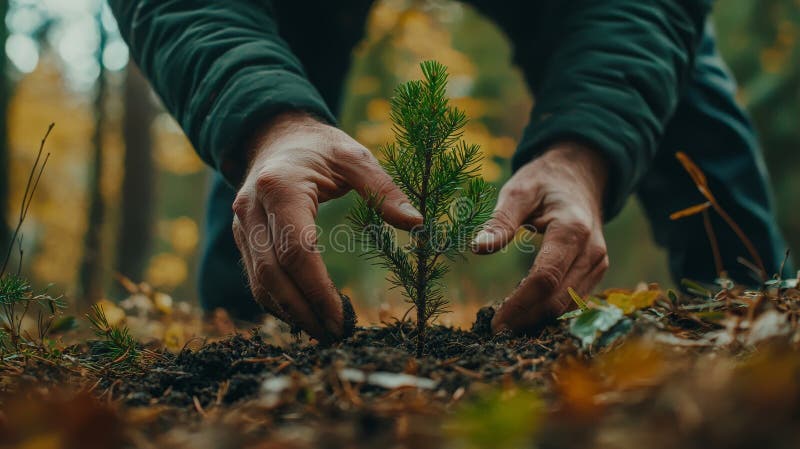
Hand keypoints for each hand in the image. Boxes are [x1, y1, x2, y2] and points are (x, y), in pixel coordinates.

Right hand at [232, 112, 421, 341]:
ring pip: (258, 282)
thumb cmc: (320, 147)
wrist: (276, 135)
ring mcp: (241, 224)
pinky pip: (256, 277)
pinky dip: (278, 303)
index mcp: (280, 187)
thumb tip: (416, 223)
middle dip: (303, 312)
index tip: (343, 318)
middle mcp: (251, 208)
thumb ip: (383, 188)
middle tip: (337, 337)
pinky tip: (305, 317)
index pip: (296, 251)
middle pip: (272, 274)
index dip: (318, 290)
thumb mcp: (355, 156)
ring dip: (289, 314)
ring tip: (324, 335)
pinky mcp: (242, 236)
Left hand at [471, 142, 609, 333]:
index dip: (520, 304)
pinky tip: (526, 315)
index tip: (496, 321)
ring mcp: (598, 263)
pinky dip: (551, 311)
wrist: (579, 175)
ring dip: (539, 319)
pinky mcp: (597, 270)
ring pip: (570, 305)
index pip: (546, 278)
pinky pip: (575, 300)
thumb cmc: (544, 182)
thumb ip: (501, 220)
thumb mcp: (519, 190)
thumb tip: (479, 247)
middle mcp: (592, 251)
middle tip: (496, 331)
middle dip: (527, 318)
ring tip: (509, 326)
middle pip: (559, 298)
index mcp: (572, 230)